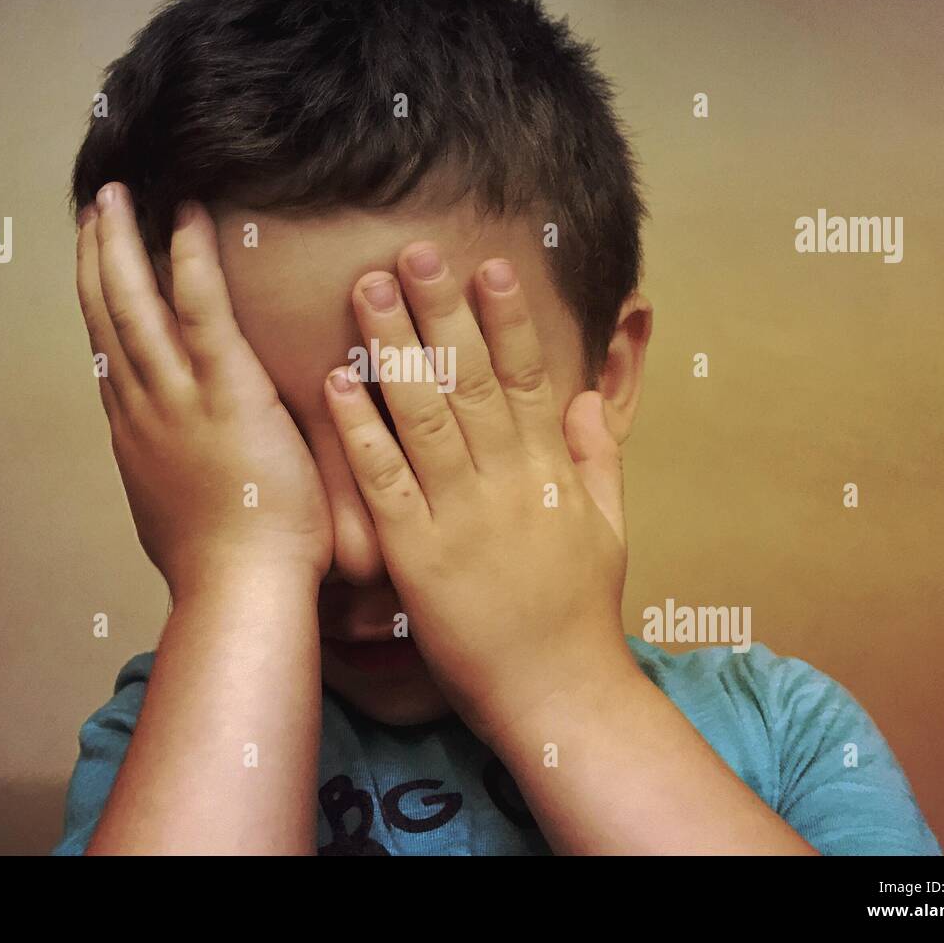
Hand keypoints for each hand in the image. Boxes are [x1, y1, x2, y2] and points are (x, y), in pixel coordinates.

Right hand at [76, 183, 331, 591]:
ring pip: (133, 304)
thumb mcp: (175, 517)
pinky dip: (190, 258)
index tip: (92, 264)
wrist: (240, 590)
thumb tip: (168, 472)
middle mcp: (140, 408)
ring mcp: (176, 397)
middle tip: (94, 207)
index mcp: (134, 435)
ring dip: (120, 243)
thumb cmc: (222, 567)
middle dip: (94, 256)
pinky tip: (189, 216)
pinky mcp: (225, 391)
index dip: (96, 301)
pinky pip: (199, 310)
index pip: (107, 352)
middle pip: (104, 316)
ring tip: (116, 195)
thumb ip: (168, 480)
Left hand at [322, 244, 636, 743]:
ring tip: (368, 290)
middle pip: (471, 380)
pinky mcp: (417, 553)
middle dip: (442, 312)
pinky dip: (359, 430)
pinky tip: (336, 382)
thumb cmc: (579, 612)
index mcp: (547, 472)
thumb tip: (583, 397)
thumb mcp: (607, 527)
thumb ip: (596, 457)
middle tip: (413, 251)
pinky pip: (384, 481)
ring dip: (394, 349)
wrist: (557, 692)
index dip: (508, 319)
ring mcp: (459, 515)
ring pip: (425, 416)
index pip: (528, 379)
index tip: (488, 266)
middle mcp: (505, 482)